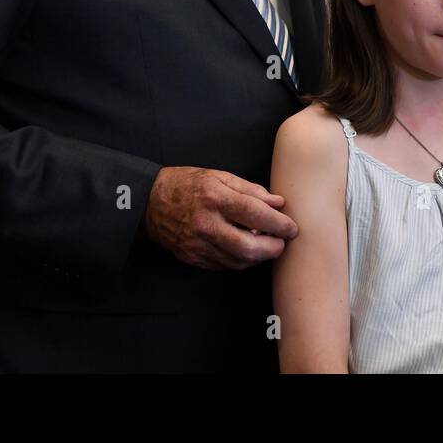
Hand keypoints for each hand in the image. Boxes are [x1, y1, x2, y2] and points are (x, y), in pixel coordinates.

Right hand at [143, 167, 298, 270]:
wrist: (150, 203)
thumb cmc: (187, 185)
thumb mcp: (219, 176)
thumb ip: (251, 190)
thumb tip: (278, 203)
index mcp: (215, 198)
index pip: (256, 214)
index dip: (279, 224)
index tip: (291, 227)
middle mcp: (206, 224)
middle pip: (249, 247)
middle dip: (273, 248)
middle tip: (282, 242)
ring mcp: (198, 244)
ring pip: (239, 261)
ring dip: (259, 256)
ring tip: (266, 245)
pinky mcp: (193, 258)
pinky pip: (225, 266)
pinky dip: (242, 261)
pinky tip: (247, 250)